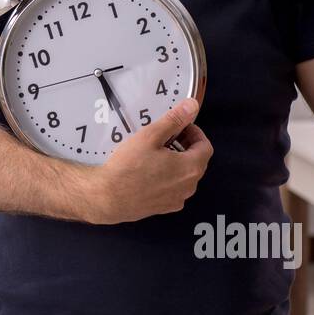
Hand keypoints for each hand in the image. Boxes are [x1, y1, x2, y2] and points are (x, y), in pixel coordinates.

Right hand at [84, 97, 212, 224]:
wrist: (108, 197)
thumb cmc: (128, 167)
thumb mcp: (150, 136)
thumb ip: (174, 120)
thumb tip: (192, 106)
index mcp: (190, 168)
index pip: (205, 146)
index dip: (195, 133)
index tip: (180, 127)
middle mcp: (189, 186)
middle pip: (197, 162)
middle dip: (186, 147)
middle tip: (167, 137)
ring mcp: (177, 199)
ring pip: (185, 176)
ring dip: (177, 163)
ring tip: (157, 154)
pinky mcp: (165, 208)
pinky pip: (174, 189)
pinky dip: (169, 178)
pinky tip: (150, 172)